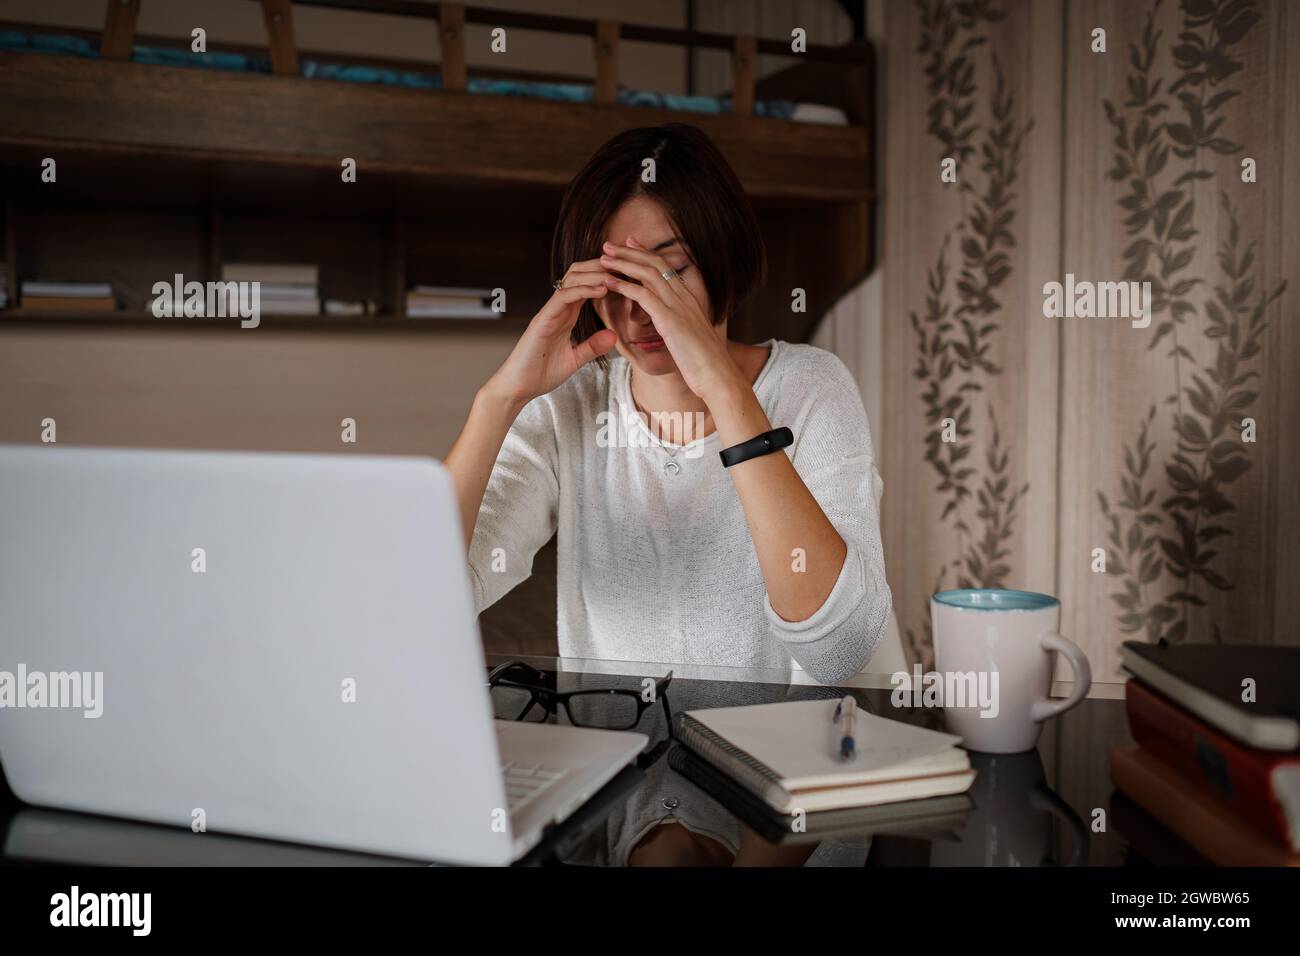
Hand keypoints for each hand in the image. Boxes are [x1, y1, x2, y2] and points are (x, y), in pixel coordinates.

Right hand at [485, 258, 617, 407]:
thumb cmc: (541, 373)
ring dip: (595, 274)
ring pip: (572, 279)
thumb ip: (593, 347)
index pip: (586, 285)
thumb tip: (614, 335)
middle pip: (579, 273)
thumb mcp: (574, 360)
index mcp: (566, 314)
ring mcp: (549, 311)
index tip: (627, 275)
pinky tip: (602, 290)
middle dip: (601, 266)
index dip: (605, 276)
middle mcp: (557, 308)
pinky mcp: (543, 319)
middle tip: (625, 266)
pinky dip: (583, 290)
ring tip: (616, 275)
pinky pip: (563, 297)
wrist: (518, 387)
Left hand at [598, 238, 745, 404]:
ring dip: (624, 263)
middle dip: (630, 252)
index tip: (629, 243)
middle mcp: (685, 297)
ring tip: (604, 258)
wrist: (718, 376)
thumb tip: (673, 327)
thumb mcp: (692, 337)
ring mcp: (678, 306)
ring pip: (648, 274)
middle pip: (655, 264)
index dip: (646, 253)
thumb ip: (681, 325)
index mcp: (690, 299)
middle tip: (609, 245)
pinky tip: (609, 283)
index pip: (666, 267)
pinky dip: (625, 286)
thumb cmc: (705, 362)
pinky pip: (644, 296)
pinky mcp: (670, 320)